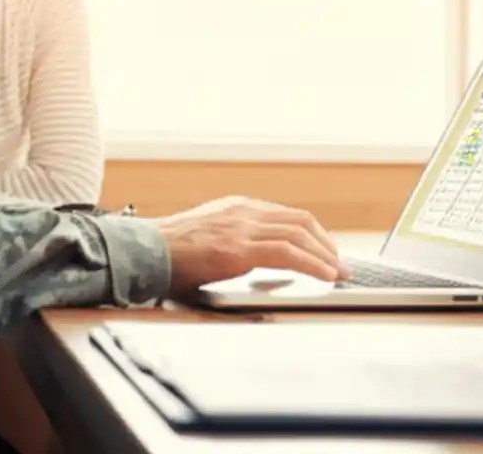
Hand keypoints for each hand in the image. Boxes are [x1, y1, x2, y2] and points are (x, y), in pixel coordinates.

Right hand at [155, 195, 349, 296]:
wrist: (143, 252)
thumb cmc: (168, 253)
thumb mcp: (207, 238)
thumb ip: (232, 243)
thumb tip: (252, 261)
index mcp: (237, 208)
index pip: (287, 215)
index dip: (312, 234)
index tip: (325, 250)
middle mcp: (244, 212)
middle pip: (300, 221)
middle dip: (326, 243)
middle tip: (339, 264)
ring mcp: (242, 227)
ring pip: (299, 234)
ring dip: (325, 255)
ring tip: (338, 272)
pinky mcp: (239, 248)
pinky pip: (288, 253)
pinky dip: (313, 264)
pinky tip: (324, 275)